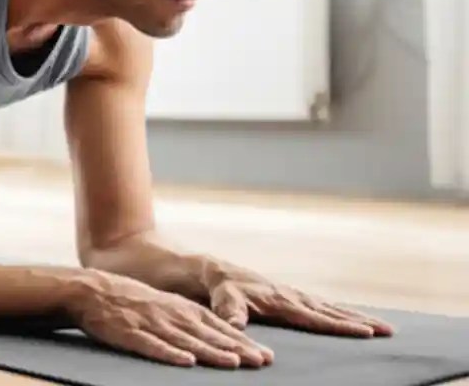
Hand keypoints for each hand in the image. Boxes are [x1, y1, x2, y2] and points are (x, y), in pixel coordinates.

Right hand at [66, 269, 275, 368]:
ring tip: (233, 363)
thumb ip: (186, 318)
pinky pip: (151, 345)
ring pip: (186, 340)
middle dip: (237, 348)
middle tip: (262, 361)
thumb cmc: (128, 299)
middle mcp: (171, 314)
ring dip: (211, 352)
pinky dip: (169, 354)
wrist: (90, 289)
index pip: (218, 326)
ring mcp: (151, 323)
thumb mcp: (163, 303)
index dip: (243, 341)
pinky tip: (185, 362)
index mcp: (180, 307)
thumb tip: (216, 335)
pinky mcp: (129, 333)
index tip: (267, 355)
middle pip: (209, 334)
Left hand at [202, 259, 395, 337]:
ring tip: (384, 327)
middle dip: (361, 321)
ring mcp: (295, 295)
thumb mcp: (223, 300)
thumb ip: (230, 312)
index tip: (366, 332)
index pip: (316, 317)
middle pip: (333, 312)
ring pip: (332, 308)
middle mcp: (293, 297)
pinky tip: (355, 318)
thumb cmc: (221, 290)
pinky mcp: (292, 296)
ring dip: (358, 317)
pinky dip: (342, 312)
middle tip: (390, 331)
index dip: (341, 326)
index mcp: (281, 301)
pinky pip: (323, 306)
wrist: (216, 272)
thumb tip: (236, 325)